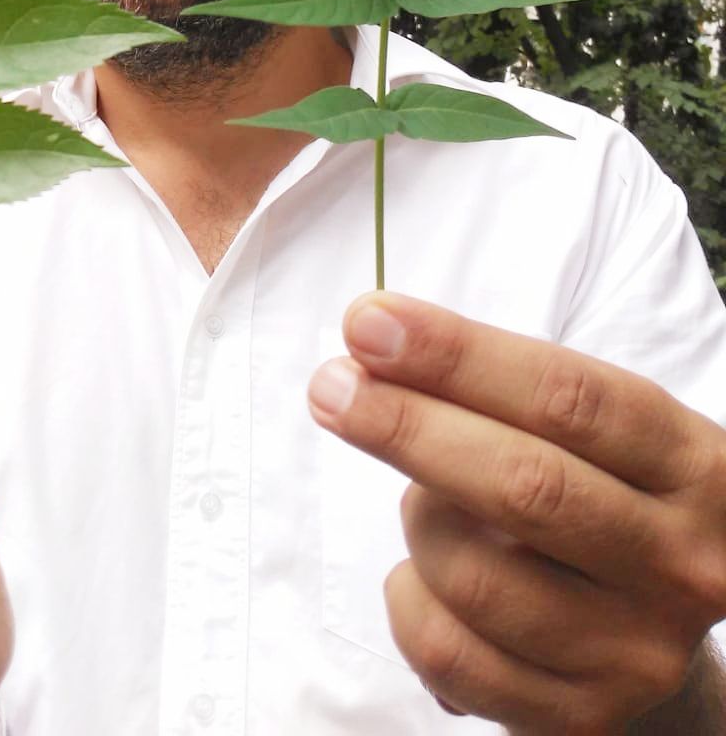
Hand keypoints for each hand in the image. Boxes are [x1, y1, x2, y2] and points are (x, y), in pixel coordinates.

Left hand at [308, 294, 725, 733]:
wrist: (654, 630)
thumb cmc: (598, 492)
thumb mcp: (589, 431)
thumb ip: (495, 385)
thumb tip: (374, 338)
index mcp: (695, 466)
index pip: (568, 397)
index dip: (459, 355)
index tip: (371, 324)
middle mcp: (683, 562)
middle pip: (524, 485)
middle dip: (408, 426)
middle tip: (331, 387)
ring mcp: (636, 652)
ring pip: (473, 576)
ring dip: (418, 522)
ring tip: (426, 506)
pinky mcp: (581, 719)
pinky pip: (448, 654)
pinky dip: (408, 600)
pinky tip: (421, 578)